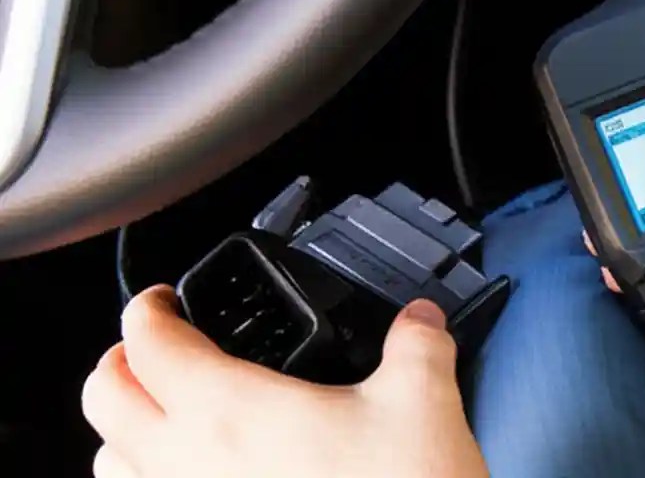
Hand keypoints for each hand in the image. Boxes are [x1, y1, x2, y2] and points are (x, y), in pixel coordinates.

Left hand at [82, 286, 486, 477]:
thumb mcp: (423, 400)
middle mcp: (189, 464)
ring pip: (111, 462)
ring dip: (125, 428)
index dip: (148, 309)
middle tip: (158, 345)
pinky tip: (202, 471)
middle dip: (121, 360)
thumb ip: (418, 343)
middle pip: (104, 398)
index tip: (163, 301)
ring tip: (167, 412)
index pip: (148, 343)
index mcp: (230, 411)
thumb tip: (419, 320)